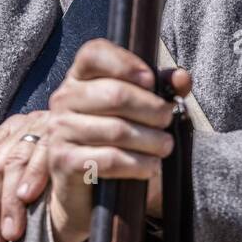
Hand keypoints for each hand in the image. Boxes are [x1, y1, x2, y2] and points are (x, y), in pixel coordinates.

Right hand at [0, 39, 190, 241]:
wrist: (83, 188)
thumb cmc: (112, 139)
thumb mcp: (135, 109)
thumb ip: (160, 88)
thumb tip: (182, 78)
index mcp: (79, 77)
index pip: (94, 53)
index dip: (125, 63)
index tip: (151, 81)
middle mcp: (63, 99)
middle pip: (115, 93)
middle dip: (152, 109)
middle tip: (168, 119)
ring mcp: (60, 130)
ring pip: (117, 130)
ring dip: (151, 140)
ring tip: (165, 146)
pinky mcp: (63, 160)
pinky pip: (109, 159)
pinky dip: (137, 164)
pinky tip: (150, 166)